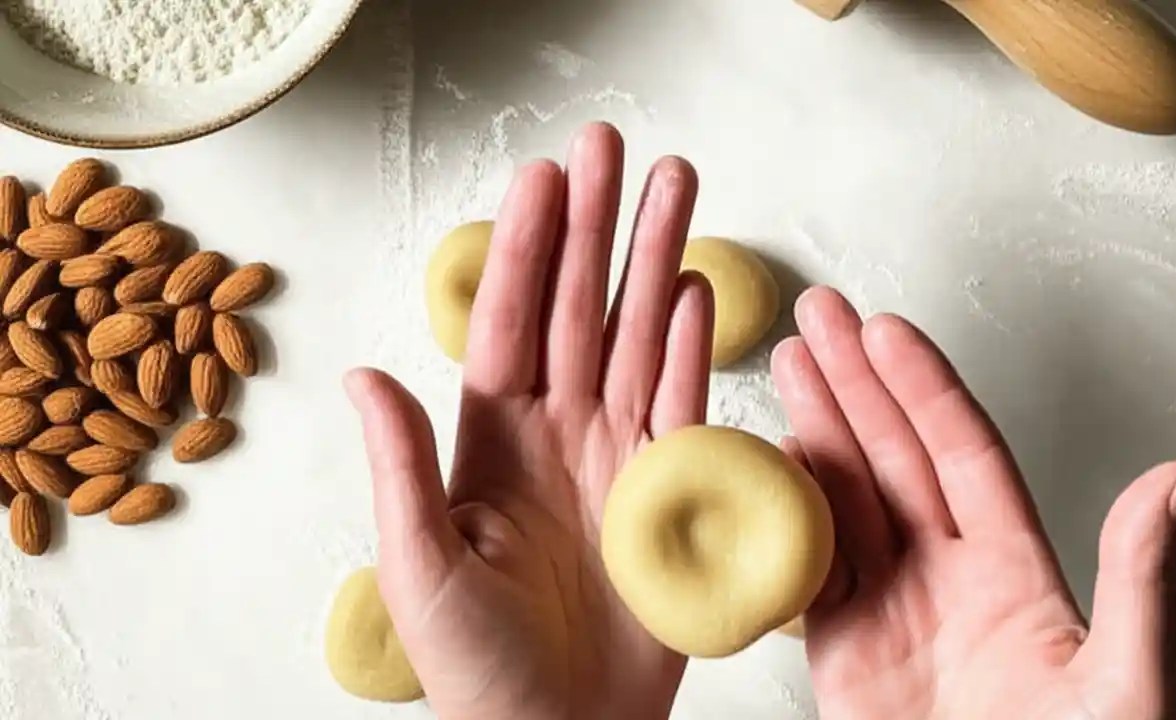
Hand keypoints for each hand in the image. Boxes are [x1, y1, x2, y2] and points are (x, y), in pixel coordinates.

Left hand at [345, 124, 711, 718]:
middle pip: (578, 307)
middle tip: (612, 149)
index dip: (524, 247)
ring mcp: (615, 455)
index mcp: (489, 440)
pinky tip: (694, 291)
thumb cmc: (477, 671)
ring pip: (636, 336)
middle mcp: (555, 432)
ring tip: (672, 187)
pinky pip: (681, 404)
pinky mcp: (670, 489)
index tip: (541, 179)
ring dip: (654, 262)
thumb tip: (366, 374)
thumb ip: (402, 466)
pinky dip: (689, 347)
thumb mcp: (420, 566)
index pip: (507, 321)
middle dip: (596, 226)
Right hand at [772, 287, 1175, 719]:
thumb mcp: (1126, 684)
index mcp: (1015, 574)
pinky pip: (804, 569)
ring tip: (787, 363)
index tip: (888, 332)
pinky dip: (781, 514)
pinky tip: (769, 463)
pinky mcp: (840, 654)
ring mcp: (889, 610)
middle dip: (855, 380)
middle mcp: (946, 577)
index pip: (961, 453)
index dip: (922, 387)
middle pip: (891, 456)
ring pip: (842, 497)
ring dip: (813, 427)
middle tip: (820, 317)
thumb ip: (1138, 575)